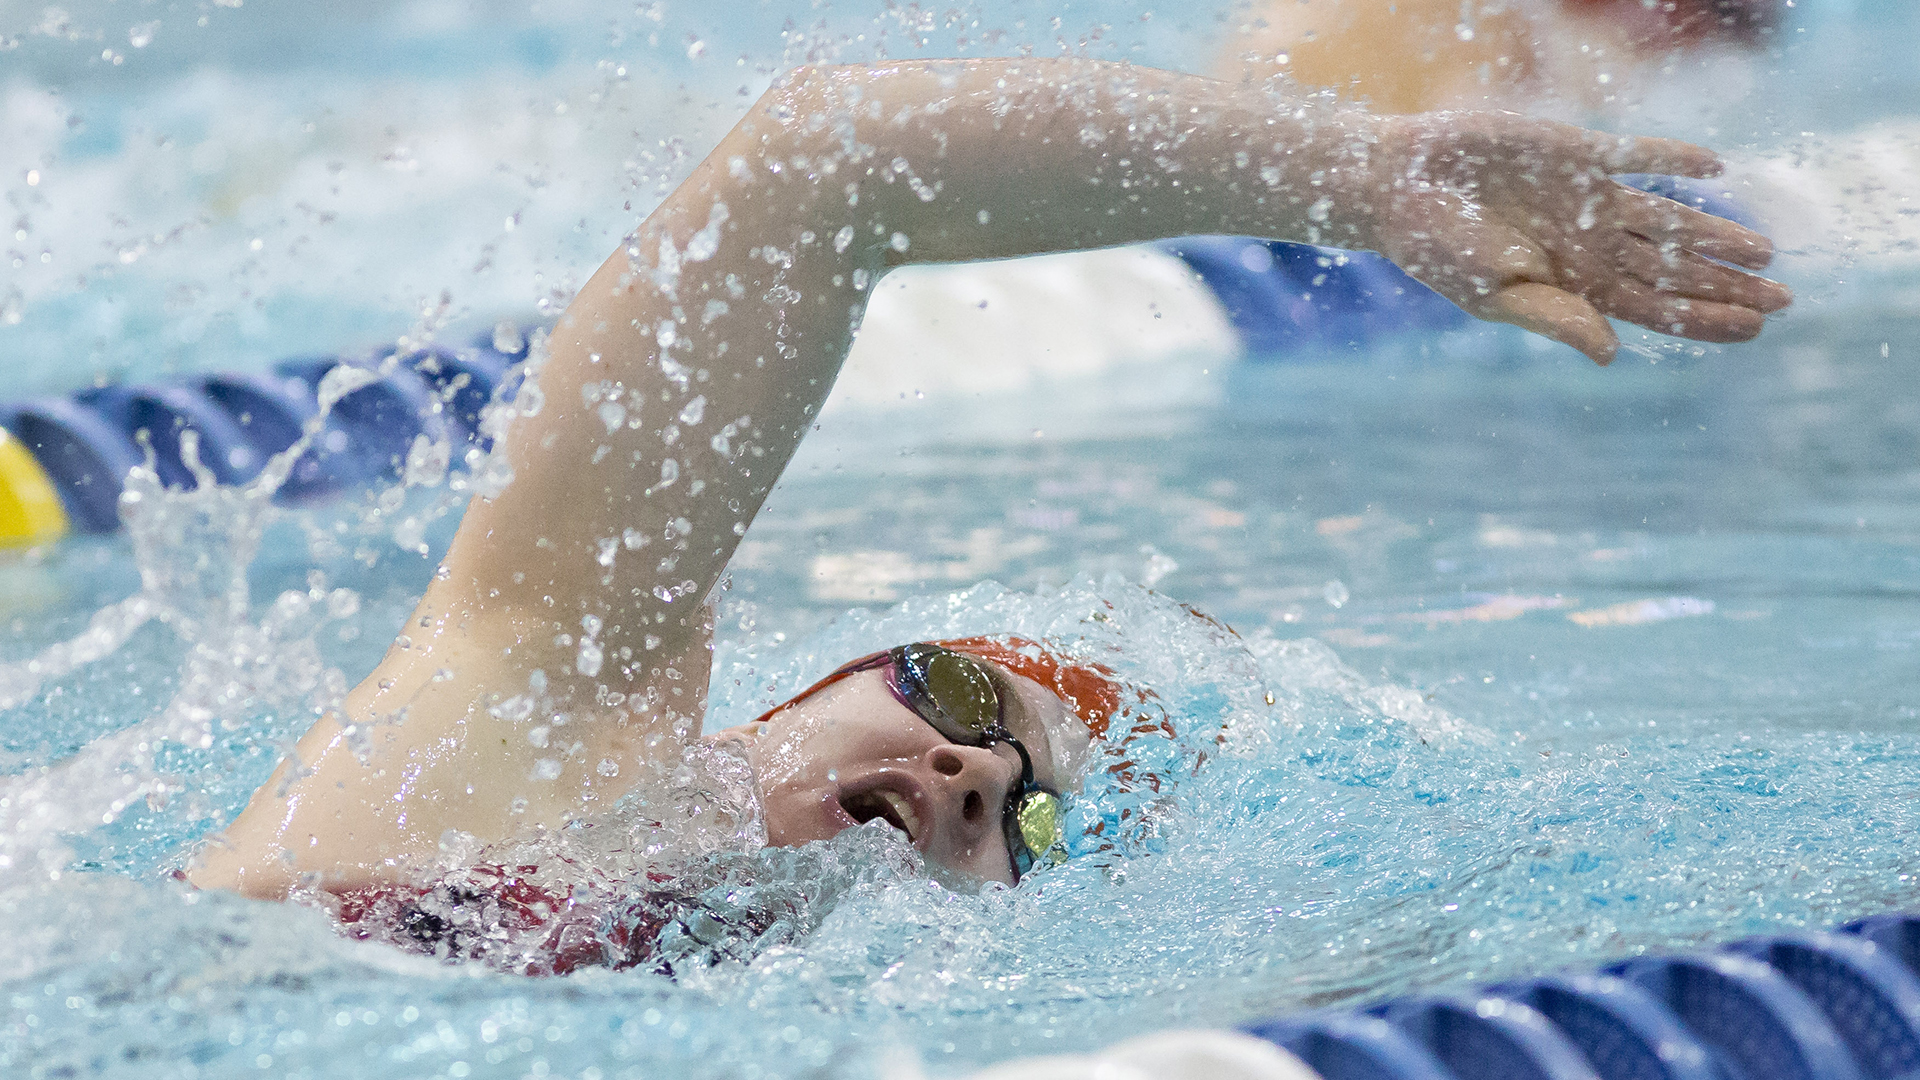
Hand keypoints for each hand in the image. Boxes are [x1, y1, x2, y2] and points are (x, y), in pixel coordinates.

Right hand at [1366, 111, 1791, 363]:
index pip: (1651, 309)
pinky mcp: (1574, 154)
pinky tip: (1713, 165)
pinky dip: (1672, 159)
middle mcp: (1588, 244)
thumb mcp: (1494, 294)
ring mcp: (1585, 199)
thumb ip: (1556, 317)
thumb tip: (1613, 353)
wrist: (1397, 187)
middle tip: (1784, 300)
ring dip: (1716, 233)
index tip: (1753, 330)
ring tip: (1765, 249)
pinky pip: (1636, 155)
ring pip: (1668, 219)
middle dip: (1726, 286)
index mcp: (1570, 285)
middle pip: (1672, 270)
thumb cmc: (1435, 249)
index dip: (1702, 319)